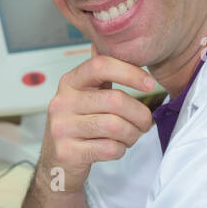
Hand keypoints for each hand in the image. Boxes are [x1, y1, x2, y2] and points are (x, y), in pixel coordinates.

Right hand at [42, 48, 155, 192]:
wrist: (56, 164)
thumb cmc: (78, 126)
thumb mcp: (84, 95)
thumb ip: (100, 73)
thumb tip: (115, 43)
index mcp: (69, 82)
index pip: (100, 65)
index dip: (130, 72)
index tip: (149, 84)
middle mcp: (62, 102)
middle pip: (115, 100)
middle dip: (139, 113)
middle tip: (145, 122)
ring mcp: (62, 128)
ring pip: (115, 126)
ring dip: (132, 134)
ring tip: (131, 136)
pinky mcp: (68, 152)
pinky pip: (109, 148)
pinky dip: (120, 150)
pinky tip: (116, 148)